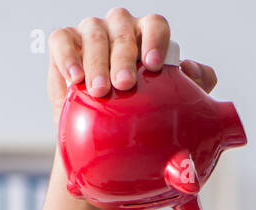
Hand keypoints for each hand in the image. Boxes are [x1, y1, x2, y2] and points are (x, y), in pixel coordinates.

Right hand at [46, 8, 217, 121]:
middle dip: (124, 57)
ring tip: (99, 90)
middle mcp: (120, 30)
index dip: (155, 40)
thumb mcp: (168, 105)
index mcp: (147, 37)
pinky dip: (68, 57)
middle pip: (124, 30)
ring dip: (97, 62)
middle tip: (124, 84)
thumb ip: (191, 87)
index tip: (153, 64)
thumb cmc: (136, 115)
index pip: (155, 25)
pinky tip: (75, 78)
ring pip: (95, 34)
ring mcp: (92, 34)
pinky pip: (62, 40)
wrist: (98, 138)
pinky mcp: (65, 45)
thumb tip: (193, 73)